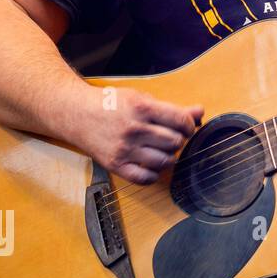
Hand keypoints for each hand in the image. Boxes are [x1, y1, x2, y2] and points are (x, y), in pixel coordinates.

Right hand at [78, 84, 202, 184]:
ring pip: (164, 161)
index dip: (189, 125)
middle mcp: (133, 129)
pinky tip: (151, 164)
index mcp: (142, 108)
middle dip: (178, 140)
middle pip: (175, 142)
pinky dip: (154, 174)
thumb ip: (173, 108)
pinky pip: (144, 178)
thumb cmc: (112, 104)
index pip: (181, 121)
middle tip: (171, 137)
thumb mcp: (142, 98)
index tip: (185, 126)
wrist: (76, 114)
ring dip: (168, 157)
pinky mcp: (115, 165)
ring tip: (161, 150)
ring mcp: (124, 149)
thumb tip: (200, 112)